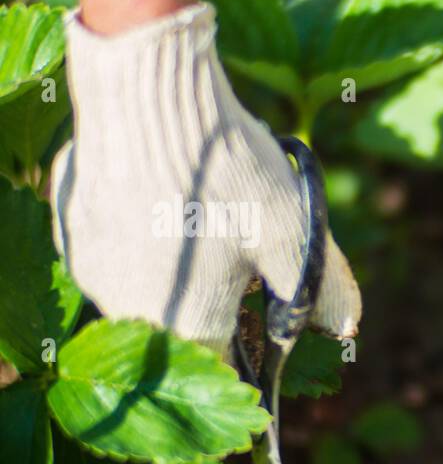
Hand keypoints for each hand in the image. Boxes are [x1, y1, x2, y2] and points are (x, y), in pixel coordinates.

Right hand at [50, 2, 360, 355]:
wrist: (150, 92)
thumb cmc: (230, 176)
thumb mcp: (295, 237)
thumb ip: (319, 291)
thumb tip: (346, 328)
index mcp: (183, 327)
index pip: (227, 370)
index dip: (256, 355)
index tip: (271, 331)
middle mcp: (125, 310)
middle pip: (186, 327)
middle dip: (224, 305)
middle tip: (252, 263)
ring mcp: (90, 267)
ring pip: (148, 288)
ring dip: (186, 270)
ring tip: (217, 220)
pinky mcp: (74, 226)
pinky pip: (119, 249)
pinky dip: (151, 237)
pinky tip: (175, 199)